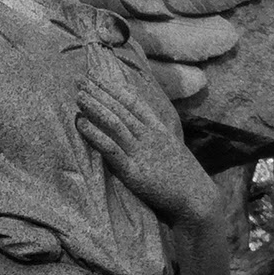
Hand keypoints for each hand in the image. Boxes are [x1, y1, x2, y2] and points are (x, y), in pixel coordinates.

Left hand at [76, 65, 217, 226]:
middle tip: (80, 80)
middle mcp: (149, 135)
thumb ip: (156, 135)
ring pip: (114, 123)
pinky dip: (94, 134)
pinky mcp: (132, 170)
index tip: (98, 76)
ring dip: (95, 108)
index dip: (114, 88)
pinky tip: (81, 124)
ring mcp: (141, 151)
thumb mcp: (170, 147)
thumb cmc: (182, 176)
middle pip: (121, 108)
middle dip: (99, 93)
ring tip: (78, 96)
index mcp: (158, 128)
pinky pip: (110, 148)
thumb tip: (142, 126)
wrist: (195, 198)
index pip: (134, 102)